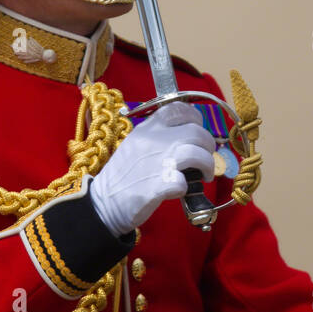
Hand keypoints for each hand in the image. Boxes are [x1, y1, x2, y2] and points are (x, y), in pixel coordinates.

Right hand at [88, 102, 215, 236]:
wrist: (104, 202)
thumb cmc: (123, 174)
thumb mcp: (135, 144)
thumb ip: (158, 136)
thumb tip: (187, 134)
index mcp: (147, 129)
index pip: (177, 109)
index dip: (194, 118)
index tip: (198, 129)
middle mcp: (153, 141)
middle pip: (196, 132)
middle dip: (208, 146)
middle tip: (205, 158)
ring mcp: (156, 163)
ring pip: (196, 154)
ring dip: (206, 165)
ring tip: (204, 175)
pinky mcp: (157, 187)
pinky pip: (183, 183)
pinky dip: (186, 187)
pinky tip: (181, 190)